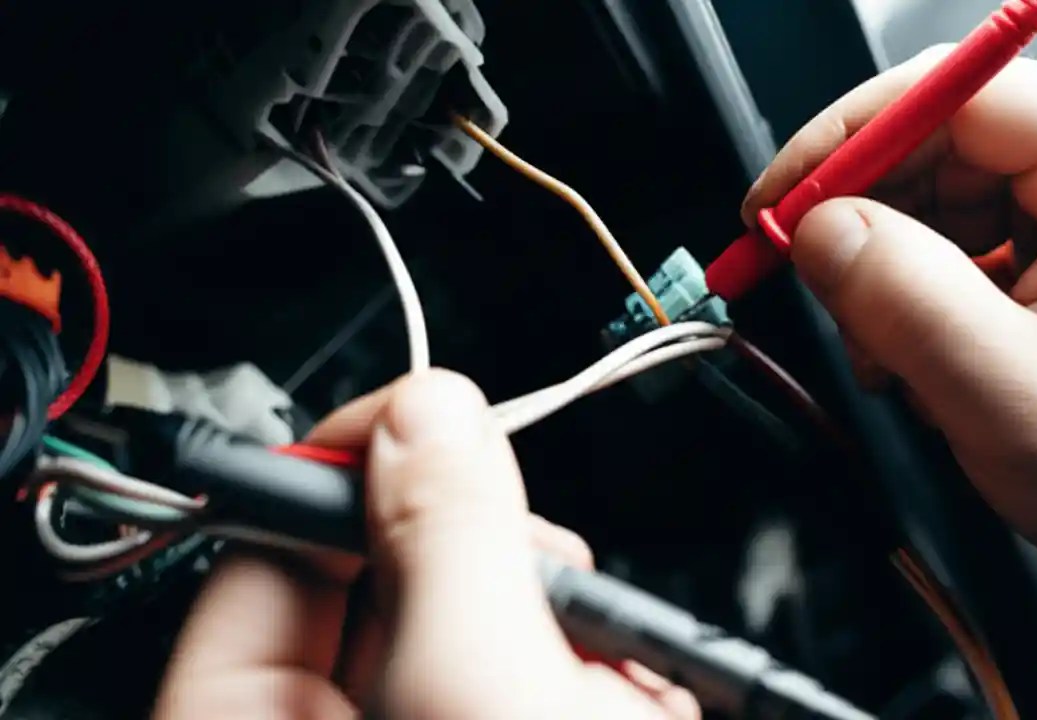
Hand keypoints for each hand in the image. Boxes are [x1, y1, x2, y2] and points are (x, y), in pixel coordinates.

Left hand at [155, 372, 699, 718]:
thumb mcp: (479, 681)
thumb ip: (446, 534)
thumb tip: (432, 411)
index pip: (264, 549)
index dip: (343, 460)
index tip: (425, 406)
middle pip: (385, 566)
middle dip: (482, 539)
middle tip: (537, 549)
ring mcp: (435, 719)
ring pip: (479, 602)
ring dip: (557, 599)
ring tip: (604, 647)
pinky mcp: (513, 718)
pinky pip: (542, 648)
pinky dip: (599, 646)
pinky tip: (628, 679)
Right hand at [745, 50, 1036, 627]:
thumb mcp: (1008, 397)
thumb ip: (903, 301)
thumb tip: (817, 227)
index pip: (950, 94)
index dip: (843, 143)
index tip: (775, 208)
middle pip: (936, 139)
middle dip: (864, 221)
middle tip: (823, 295)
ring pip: (936, 190)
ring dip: (888, 269)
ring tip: (894, 356)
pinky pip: (960, 232)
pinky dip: (919, 291)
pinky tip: (924, 354)